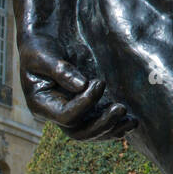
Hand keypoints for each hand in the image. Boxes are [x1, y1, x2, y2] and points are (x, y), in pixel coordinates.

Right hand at [18, 32, 137, 140]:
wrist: (47, 41)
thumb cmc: (40, 46)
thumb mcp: (43, 55)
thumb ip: (60, 71)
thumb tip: (81, 86)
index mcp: (41, 104)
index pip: (66, 117)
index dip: (85, 103)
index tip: (100, 82)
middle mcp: (56, 114)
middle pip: (79, 133)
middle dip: (102, 124)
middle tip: (121, 109)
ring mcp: (72, 113)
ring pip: (92, 133)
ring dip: (113, 129)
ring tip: (132, 121)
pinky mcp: (86, 108)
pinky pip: (100, 124)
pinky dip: (116, 126)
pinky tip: (131, 121)